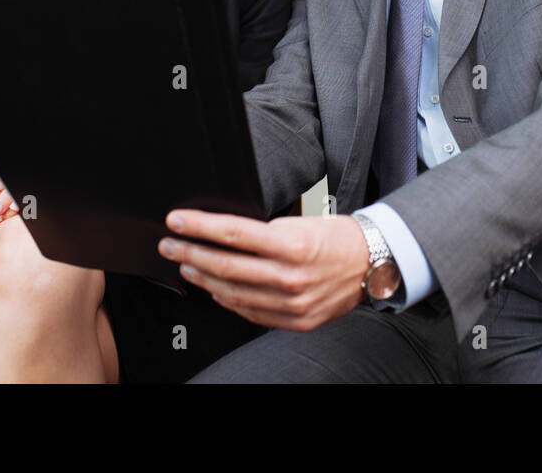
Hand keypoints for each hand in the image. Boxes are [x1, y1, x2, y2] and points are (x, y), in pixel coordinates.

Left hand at [157, 210, 369, 330]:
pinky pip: (251, 312)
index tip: (177, 220)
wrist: (372, 264)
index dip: (200, 226)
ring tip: (185, 265)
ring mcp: (292, 303)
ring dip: (203, 278)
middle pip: (226, 265)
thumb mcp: (301, 223)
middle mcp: (290, 277)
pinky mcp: (296, 321)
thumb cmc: (336, 237)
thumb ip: (264, 232)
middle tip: (168, 245)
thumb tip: (224, 232)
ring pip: (233, 292)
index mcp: (292, 245)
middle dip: (190, 253)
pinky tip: (214, 288)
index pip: (233, 234)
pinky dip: (227, 300)